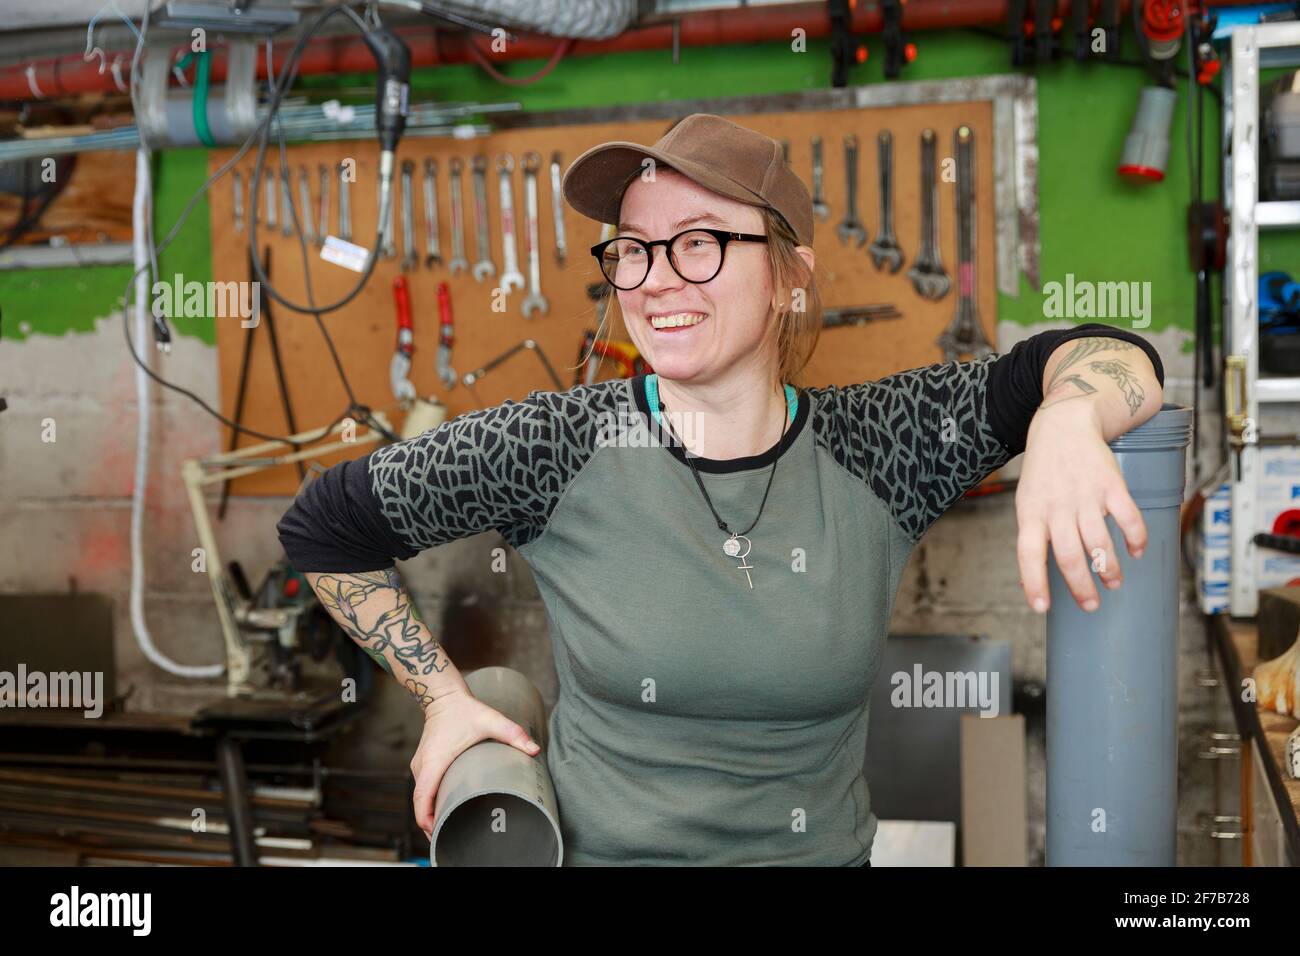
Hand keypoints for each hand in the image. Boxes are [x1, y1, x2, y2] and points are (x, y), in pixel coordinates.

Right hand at [410, 688, 540, 841]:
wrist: (444, 696)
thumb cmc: (465, 710)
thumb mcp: (491, 720)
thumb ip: (514, 734)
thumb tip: (535, 750)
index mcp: (434, 762)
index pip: (421, 798)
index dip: (426, 819)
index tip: (437, 833)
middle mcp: (423, 766)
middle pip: (420, 804)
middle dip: (431, 823)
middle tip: (450, 836)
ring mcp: (421, 766)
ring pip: (421, 798)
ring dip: (431, 814)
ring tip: (449, 828)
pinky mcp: (424, 765)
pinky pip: (423, 790)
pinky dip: (430, 803)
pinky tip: (445, 811)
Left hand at [1014, 400, 1147, 613]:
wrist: (1063, 426)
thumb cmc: (1044, 474)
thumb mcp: (1028, 503)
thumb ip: (1034, 536)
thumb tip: (1035, 579)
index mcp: (1032, 513)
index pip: (1028, 554)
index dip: (1034, 582)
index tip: (1042, 607)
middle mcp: (1057, 507)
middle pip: (1070, 556)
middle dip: (1082, 587)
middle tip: (1091, 605)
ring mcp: (1085, 496)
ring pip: (1100, 543)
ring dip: (1109, 569)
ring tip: (1113, 582)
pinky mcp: (1111, 485)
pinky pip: (1129, 518)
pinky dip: (1136, 539)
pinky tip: (1137, 551)